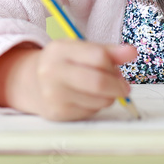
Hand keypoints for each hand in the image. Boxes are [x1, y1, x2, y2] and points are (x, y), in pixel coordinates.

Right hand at [0, 39, 137, 120]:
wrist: (31, 83)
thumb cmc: (63, 63)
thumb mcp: (81, 50)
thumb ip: (108, 51)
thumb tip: (132, 52)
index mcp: (60, 50)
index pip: (98, 56)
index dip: (114, 65)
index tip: (120, 71)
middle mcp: (52, 72)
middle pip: (98, 82)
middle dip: (117, 87)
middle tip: (123, 88)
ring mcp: (53, 94)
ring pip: (98, 100)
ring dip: (109, 97)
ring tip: (102, 91)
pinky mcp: (58, 113)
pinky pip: (90, 112)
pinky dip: (96, 106)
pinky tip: (88, 99)